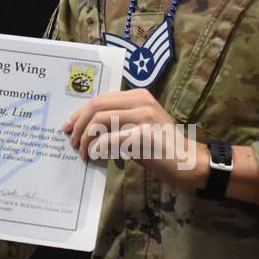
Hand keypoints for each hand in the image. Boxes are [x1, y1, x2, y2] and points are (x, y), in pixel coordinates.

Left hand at [62, 90, 207, 191]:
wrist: (189, 162)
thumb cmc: (162, 149)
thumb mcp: (140, 127)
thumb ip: (119, 122)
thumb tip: (89, 129)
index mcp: (139, 96)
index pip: (101, 98)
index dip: (80, 112)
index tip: (69, 127)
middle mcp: (141, 101)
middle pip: (96, 106)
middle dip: (78, 124)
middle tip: (72, 141)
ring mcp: (143, 116)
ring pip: (99, 120)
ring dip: (85, 138)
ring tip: (82, 152)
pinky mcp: (143, 134)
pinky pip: (108, 138)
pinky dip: (96, 147)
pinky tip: (94, 156)